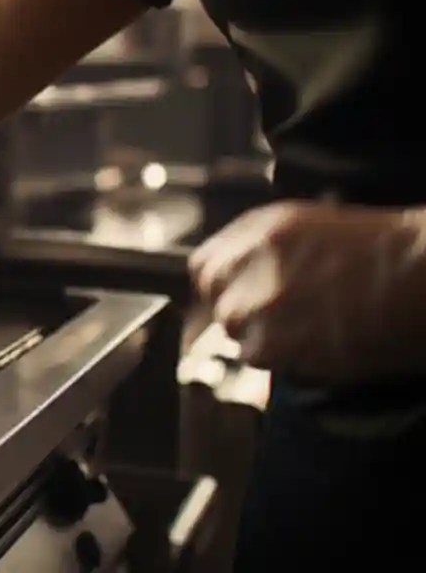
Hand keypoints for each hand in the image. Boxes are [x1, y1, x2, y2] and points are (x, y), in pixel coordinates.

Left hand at [189, 200, 425, 381]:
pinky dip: (288, 360)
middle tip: (282, 318)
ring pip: (240, 338)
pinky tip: (321, 345)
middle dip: (245, 315)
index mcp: (261, 231)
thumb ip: (258, 248)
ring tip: (309, 331)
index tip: (238, 295)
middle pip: (219, 306)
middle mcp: (255, 265)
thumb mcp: (309, 227)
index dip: (222, 286)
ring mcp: (267, 307)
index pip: (204, 268)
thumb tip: (229, 278)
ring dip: (267, 340)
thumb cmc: (384, 251)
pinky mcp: (285, 345)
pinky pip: (266, 361)